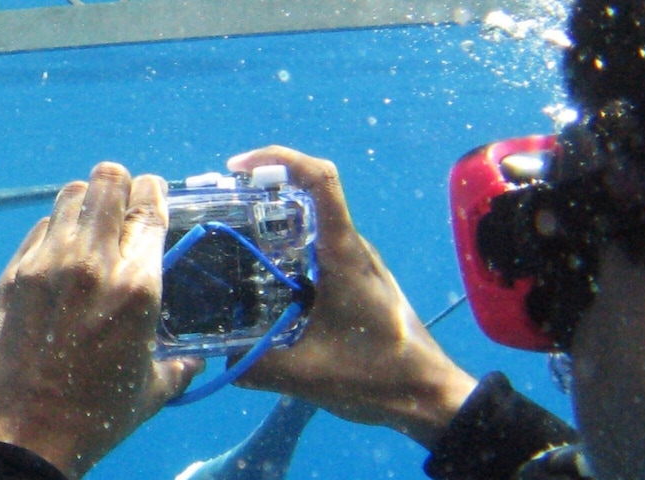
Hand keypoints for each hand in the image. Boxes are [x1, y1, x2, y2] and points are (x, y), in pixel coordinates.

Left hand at [0, 162, 204, 478]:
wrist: (22, 433)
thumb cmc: (94, 418)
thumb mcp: (151, 390)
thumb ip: (179, 365)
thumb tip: (194, 360)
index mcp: (138, 287)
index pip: (150, 206)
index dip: (154, 192)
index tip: (153, 194)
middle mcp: (93, 263)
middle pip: (107, 181)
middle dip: (120, 185)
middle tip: (121, 203)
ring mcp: (47, 264)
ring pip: (70, 195)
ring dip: (86, 201)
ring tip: (91, 222)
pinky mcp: (13, 274)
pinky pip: (40, 228)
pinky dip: (55, 231)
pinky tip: (61, 254)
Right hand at [226, 146, 478, 447]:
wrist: (430, 396)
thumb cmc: (379, 377)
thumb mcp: (306, 375)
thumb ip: (254, 366)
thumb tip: (214, 355)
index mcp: (343, 255)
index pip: (319, 179)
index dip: (277, 159)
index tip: (237, 169)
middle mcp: (351, 249)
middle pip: (307, 196)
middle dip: (259, 192)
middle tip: (217, 209)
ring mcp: (356, 264)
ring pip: (310, 224)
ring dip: (270, 222)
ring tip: (228, 240)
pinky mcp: (356, 282)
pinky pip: (315, 250)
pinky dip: (283, 251)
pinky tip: (258, 279)